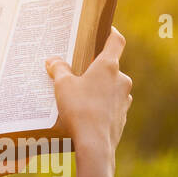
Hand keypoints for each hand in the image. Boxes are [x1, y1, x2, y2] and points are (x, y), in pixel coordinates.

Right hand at [45, 27, 131, 157]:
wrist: (95, 145)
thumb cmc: (79, 110)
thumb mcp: (62, 86)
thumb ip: (58, 69)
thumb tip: (52, 60)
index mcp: (108, 67)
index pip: (116, 41)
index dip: (111, 33)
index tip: (106, 30)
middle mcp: (121, 80)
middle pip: (110, 68)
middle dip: (95, 70)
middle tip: (78, 73)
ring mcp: (124, 100)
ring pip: (111, 89)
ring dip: (98, 90)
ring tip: (79, 98)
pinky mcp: (122, 117)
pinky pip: (111, 107)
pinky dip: (101, 107)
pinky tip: (86, 116)